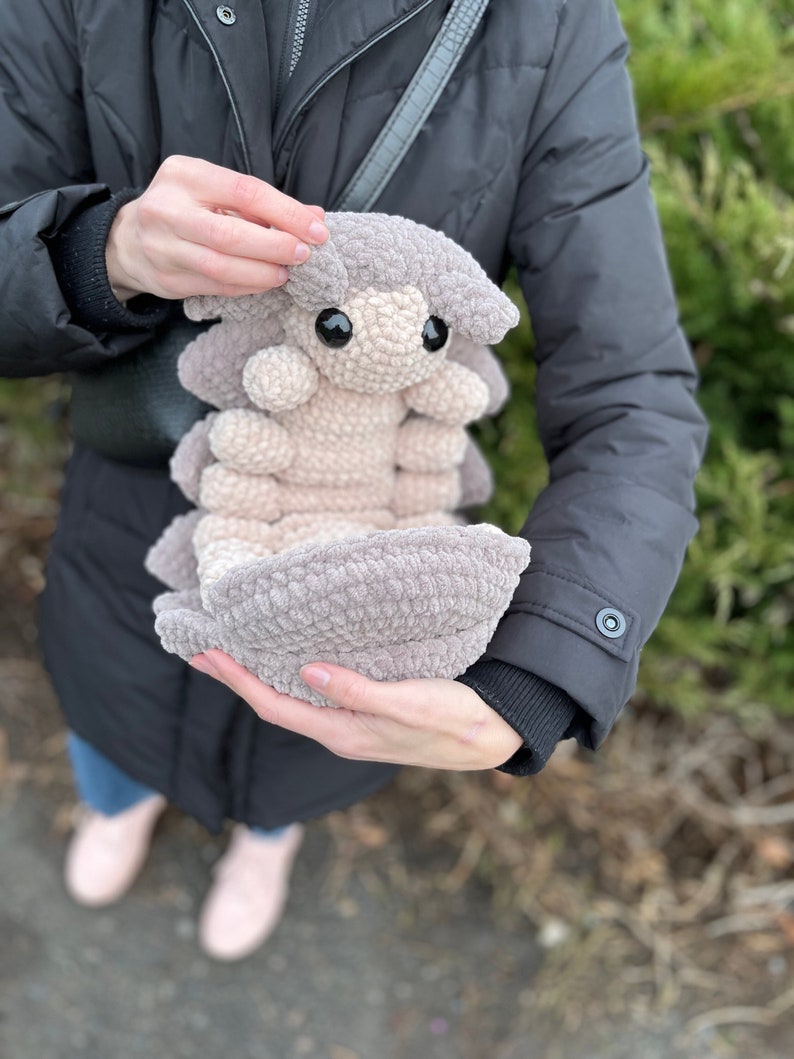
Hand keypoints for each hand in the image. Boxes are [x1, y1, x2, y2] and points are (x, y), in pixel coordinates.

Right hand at [105, 155, 328, 300]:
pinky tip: (265, 282)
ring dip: (263, 273)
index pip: (245, 192)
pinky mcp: (167, 279)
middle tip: (304, 254)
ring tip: (286, 272)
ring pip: (222, 267)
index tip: (316, 229)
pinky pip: (216, 287)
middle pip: (231, 234)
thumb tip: (315, 217)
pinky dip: (247, 286)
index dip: (286, 213)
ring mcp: (163, 247)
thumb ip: (263, 203)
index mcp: (184, 175)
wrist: (129, 238)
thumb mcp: (216, 190)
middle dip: (275, 246)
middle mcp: (167, 210)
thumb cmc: (185, 208)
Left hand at [189, 651, 523, 770]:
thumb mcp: (411, 703)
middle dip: (237, 678)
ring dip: (260, 677)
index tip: (209, 654)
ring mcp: (351, 727)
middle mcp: (339, 733)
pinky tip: (290, 659)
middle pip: (274, 704)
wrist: (492, 737)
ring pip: (293, 700)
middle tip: (203, 650)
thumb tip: (307, 672)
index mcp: (343, 732)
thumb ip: (360, 692)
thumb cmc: (455, 719)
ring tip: (236, 651)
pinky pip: (315, 696)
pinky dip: (290, 676)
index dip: (239, 681)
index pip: (274, 706)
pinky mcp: (366, 714)